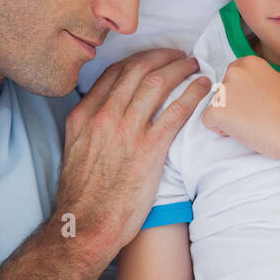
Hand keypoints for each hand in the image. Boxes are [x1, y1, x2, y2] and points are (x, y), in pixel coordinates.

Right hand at [55, 49, 210, 260]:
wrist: (85, 225)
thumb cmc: (84, 195)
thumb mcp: (76, 150)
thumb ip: (92, 127)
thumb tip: (110, 113)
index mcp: (83, 115)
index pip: (113, 73)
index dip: (139, 59)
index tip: (154, 57)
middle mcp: (103, 116)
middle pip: (137, 71)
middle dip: (162, 56)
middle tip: (179, 54)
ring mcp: (126, 131)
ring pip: (157, 84)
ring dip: (180, 69)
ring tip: (194, 65)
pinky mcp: (149, 148)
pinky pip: (176, 111)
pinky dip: (192, 94)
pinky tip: (203, 88)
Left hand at [201, 55, 279, 160]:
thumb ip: (266, 79)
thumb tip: (261, 84)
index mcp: (251, 63)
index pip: (234, 74)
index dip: (243, 91)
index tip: (255, 101)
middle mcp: (234, 73)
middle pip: (223, 90)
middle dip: (234, 103)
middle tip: (254, 115)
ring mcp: (223, 91)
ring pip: (216, 106)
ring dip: (229, 116)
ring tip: (251, 124)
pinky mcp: (216, 111)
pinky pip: (209, 121)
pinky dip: (222, 129)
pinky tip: (242, 132)